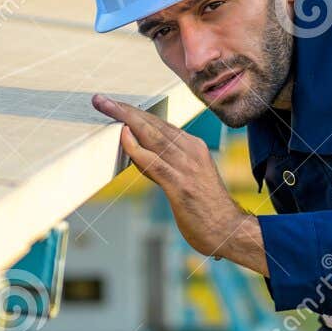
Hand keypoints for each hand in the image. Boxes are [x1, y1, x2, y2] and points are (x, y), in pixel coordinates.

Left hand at [91, 93, 266, 274]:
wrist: (230, 230)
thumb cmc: (208, 209)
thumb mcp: (190, 179)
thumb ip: (169, 165)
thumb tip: (144, 156)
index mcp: (194, 148)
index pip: (161, 124)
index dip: (137, 113)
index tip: (117, 105)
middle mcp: (191, 152)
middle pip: (154, 124)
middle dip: (126, 110)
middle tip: (102, 100)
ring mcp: (187, 167)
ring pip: (153, 136)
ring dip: (126, 119)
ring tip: (105, 107)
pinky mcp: (180, 185)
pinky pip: (154, 162)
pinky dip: (136, 147)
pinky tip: (123, 136)